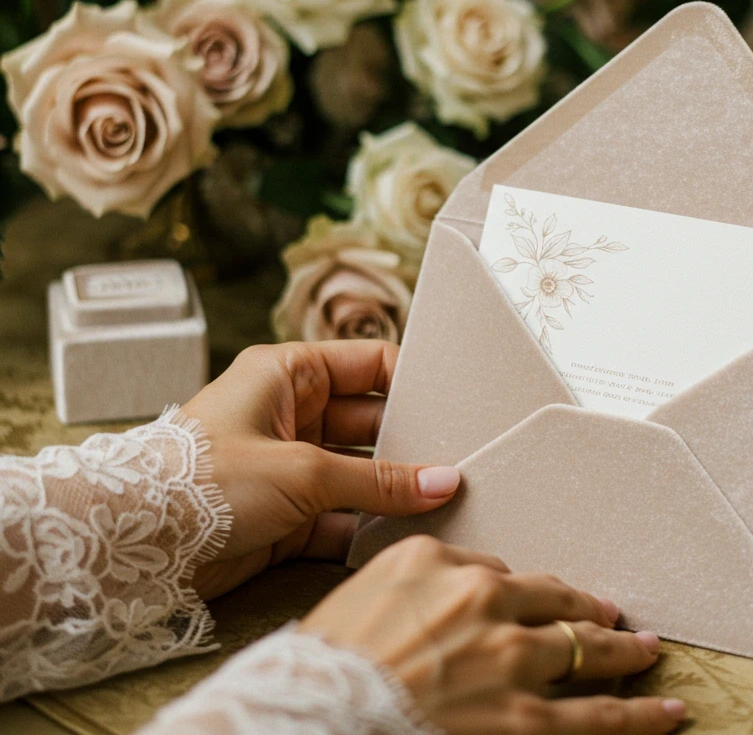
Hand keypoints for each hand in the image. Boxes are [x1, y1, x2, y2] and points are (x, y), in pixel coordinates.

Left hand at [182, 340, 460, 599]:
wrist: (132, 547)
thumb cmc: (203, 480)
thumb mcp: (302, 471)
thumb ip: (378, 481)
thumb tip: (443, 482)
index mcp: (288, 374)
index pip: (368, 364)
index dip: (411, 382)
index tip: (456, 403)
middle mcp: (291, 413)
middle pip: (369, 421)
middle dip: (409, 442)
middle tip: (460, 459)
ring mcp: (289, 465)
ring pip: (359, 472)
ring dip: (392, 490)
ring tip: (444, 501)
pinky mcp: (285, 514)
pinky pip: (341, 514)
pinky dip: (368, 527)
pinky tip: (405, 535)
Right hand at [300, 536, 687, 734]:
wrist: (315, 714)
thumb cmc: (331, 657)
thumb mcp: (372, 585)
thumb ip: (431, 570)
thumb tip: (477, 576)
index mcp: (444, 560)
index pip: (502, 571)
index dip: (526, 592)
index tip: (543, 600)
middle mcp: (484, 598)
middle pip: (555, 599)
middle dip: (589, 610)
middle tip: (613, 616)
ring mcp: (508, 658)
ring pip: (585, 648)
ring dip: (623, 652)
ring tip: (647, 652)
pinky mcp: (523, 719)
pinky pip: (596, 716)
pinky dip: (639, 714)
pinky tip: (668, 710)